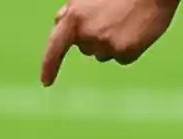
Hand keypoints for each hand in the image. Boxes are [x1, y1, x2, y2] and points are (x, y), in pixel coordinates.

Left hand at [41, 0, 180, 85]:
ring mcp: (106, 45)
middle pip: (86, 48)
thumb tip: (60, 25)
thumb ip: (73, 13)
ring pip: (105, 54)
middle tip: (111, 18)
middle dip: (95, 37)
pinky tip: (136, 31)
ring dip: (113, 43)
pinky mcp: (126, 52)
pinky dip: (129, 48)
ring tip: (126, 21)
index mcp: (73, 17)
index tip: (46, 82)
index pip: (55, 47)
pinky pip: (123, 58)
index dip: (49, 66)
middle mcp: (87, 34)